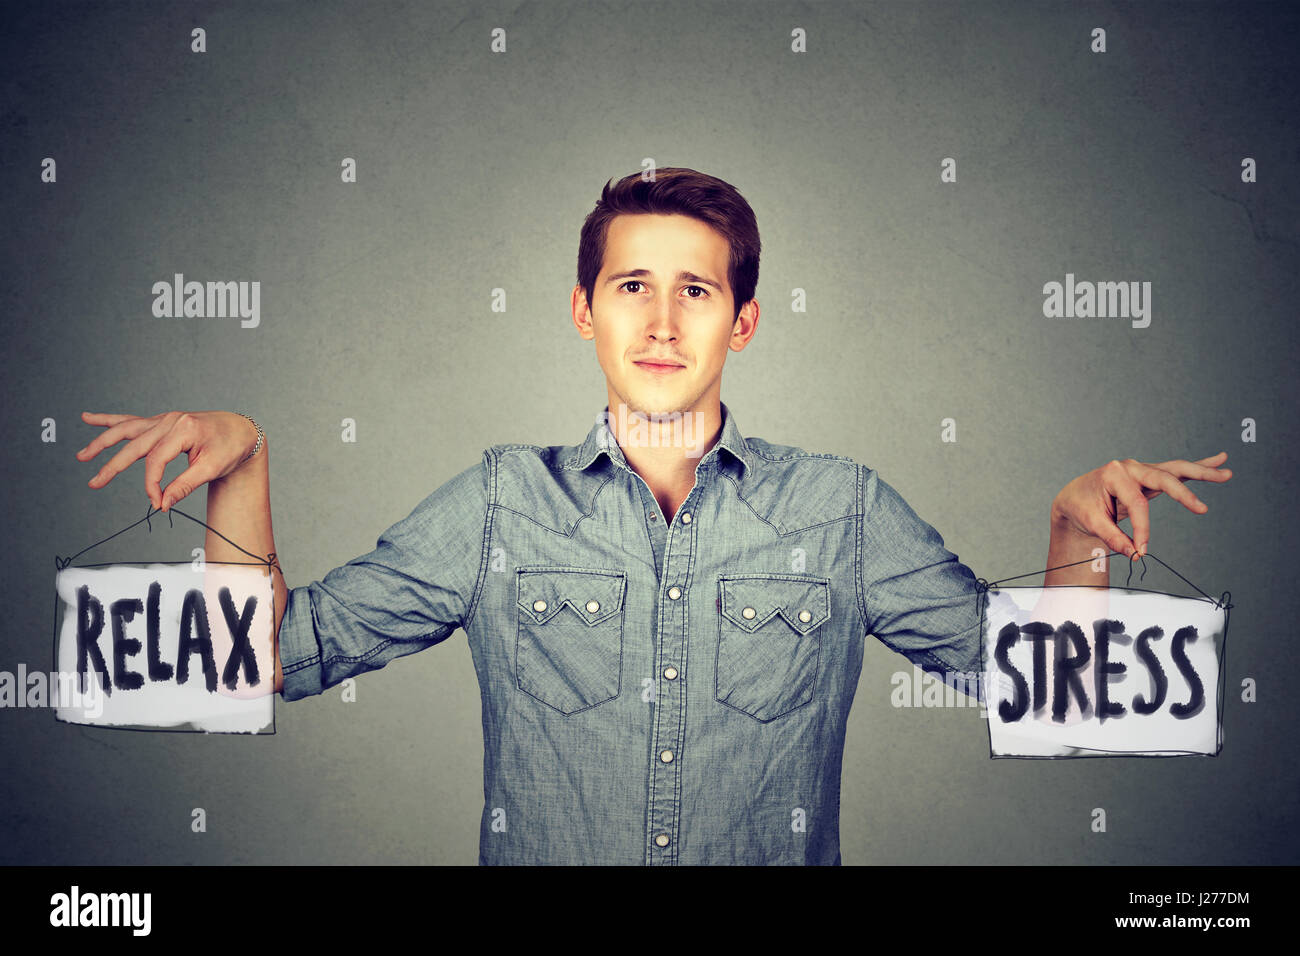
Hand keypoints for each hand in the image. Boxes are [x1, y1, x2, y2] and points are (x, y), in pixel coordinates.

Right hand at [76, 411, 259, 511]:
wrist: (242, 431)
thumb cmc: (230, 447)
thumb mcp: (212, 468)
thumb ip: (185, 486)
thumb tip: (162, 503)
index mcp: (184, 429)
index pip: (156, 461)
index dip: (152, 484)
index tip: (157, 502)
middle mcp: (170, 420)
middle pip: (134, 445)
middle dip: (112, 466)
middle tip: (94, 483)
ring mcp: (164, 419)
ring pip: (126, 430)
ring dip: (102, 441)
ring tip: (83, 455)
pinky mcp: (161, 422)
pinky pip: (132, 421)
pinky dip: (110, 420)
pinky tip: (89, 418)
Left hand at [1051, 452, 1232, 559]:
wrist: (1075, 495)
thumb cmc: (1081, 506)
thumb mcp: (1090, 522)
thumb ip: (1113, 538)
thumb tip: (1134, 554)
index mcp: (1114, 474)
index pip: (1137, 504)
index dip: (1142, 529)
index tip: (1141, 550)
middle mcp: (1131, 467)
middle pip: (1164, 477)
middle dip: (1183, 494)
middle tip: (1202, 510)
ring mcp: (1142, 470)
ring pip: (1176, 469)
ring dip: (1203, 471)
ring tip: (1226, 473)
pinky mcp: (1150, 477)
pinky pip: (1177, 471)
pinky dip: (1199, 467)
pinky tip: (1219, 461)